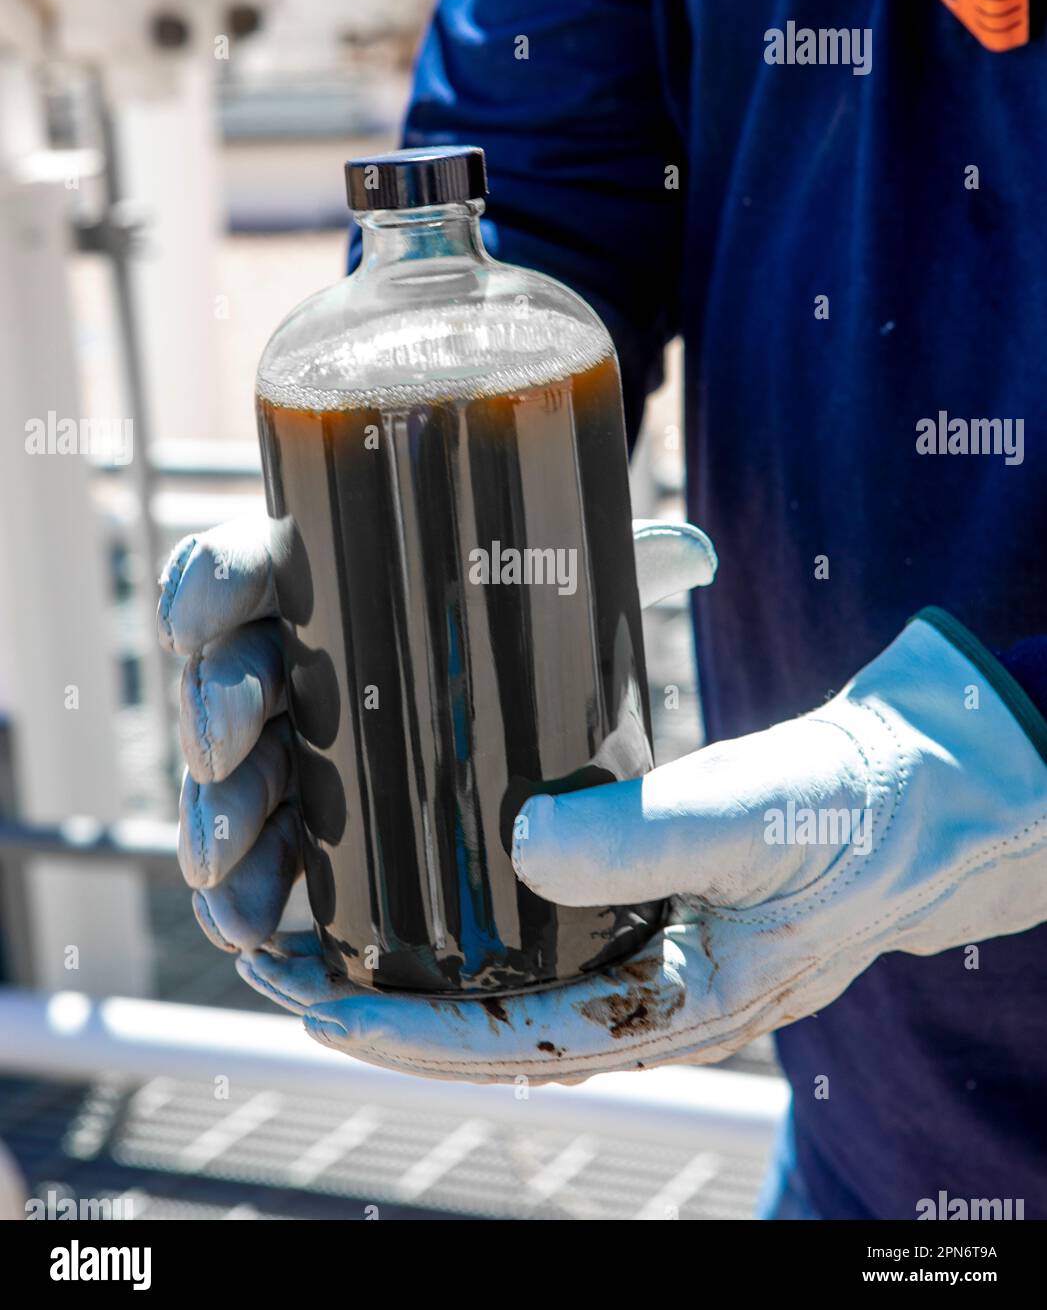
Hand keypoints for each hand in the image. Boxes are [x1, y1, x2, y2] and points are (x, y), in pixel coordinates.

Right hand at [156, 512, 716, 956]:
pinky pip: (264, 860)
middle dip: (211, 709)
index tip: (211, 614)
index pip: (255, 565)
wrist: (580, 751)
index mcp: (343, 583)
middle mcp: (308, 666)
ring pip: (234, 780)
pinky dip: (246, 894)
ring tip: (230, 863)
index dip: (214, 582)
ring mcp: (308, 753)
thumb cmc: (567, 655)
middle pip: (230, 677)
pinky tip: (251, 928)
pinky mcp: (322, 834)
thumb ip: (629, 566)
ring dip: (216, 817)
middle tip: (229, 743)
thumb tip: (699, 556)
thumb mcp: (586, 603)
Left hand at [237, 609, 1046, 1083]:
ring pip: (522, 990)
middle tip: (291, 974)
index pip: (520, 1042)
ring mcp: (667, 961)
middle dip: (395, 1013)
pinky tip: (443, 900)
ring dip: (430, 974)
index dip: (413, 1033)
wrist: (942, 787)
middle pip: (501, 1030)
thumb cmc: (868, 806)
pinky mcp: (670, 913)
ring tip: (339, 939)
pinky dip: (487, 933)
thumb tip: (523, 843)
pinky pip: (559, 945)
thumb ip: (650, 834)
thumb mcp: (763, 815)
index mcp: (687, 1004)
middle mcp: (664, 998)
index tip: (318, 1005)